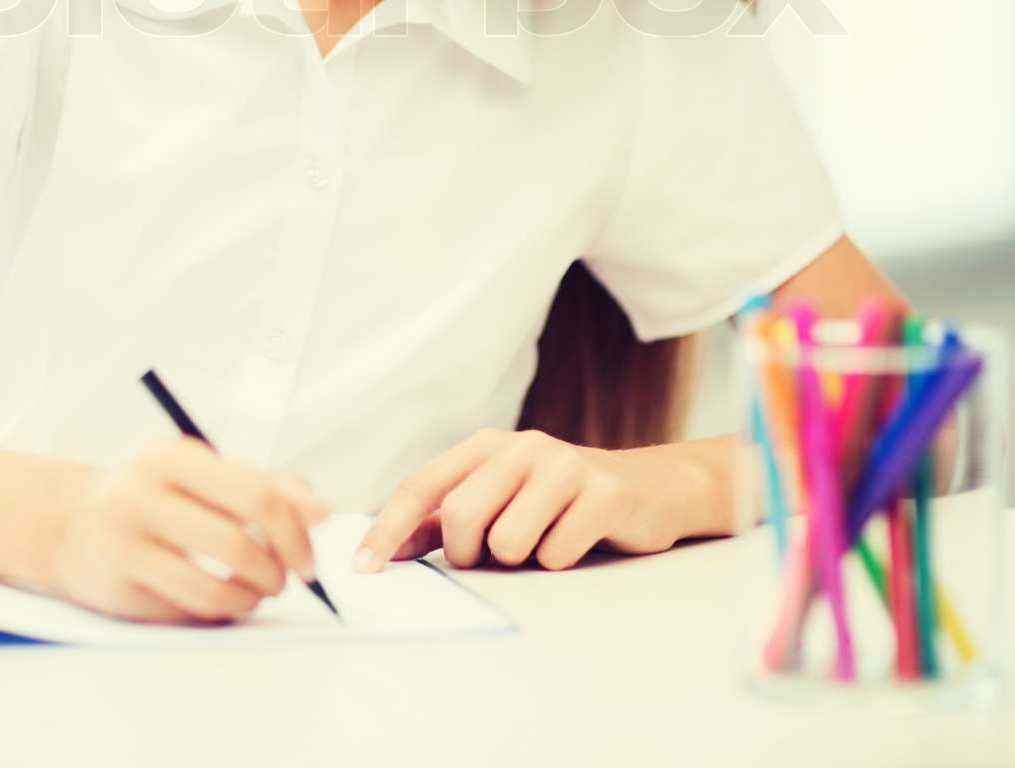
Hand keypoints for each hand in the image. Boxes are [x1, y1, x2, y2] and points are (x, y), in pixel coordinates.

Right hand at [42, 435, 330, 624]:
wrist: (69, 521)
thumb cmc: (155, 492)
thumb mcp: (202, 471)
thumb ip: (266, 484)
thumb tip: (321, 514)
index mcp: (173, 456)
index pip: (256, 494)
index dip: (295, 531)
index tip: (308, 556)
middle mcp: (143, 496)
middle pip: (238, 543)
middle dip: (277, 570)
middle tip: (286, 579)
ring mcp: (125, 545)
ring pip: (214, 589)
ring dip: (250, 599)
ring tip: (255, 592)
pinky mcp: (117, 592)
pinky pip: (187, 614)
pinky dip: (217, 613)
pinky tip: (220, 599)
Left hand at [353, 427, 687, 573]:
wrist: (649, 489)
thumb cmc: (560, 502)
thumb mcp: (502, 500)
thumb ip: (447, 520)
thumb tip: (390, 549)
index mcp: (487, 446)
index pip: (422, 486)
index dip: (388, 528)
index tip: (364, 569)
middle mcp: (522, 445)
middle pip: (461, 514)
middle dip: (469, 554)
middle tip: (493, 558)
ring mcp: (564, 465)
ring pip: (507, 540)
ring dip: (520, 560)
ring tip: (543, 542)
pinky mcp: (603, 493)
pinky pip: (556, 554)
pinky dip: (560, 562)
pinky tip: (579, 541)